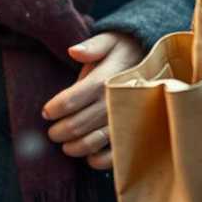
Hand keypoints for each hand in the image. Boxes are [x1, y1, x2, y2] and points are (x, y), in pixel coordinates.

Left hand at [42, 31, 143, 169]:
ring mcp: (124, 120)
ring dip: (73, 147)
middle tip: (52, 132)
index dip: (55, 108)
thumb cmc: (124, 51)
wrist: (155, 61)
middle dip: (59, 131)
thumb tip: (73, 51)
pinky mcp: (132, 133)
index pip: (72, 99)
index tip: (46, 112)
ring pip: (91, 142)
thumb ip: (91, 47)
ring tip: (65, 144)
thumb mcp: (109, 41)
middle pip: (77, 124)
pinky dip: (97, 160)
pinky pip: (113, 155)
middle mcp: (114, 102)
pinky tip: (88, 156)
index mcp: (104, 80)